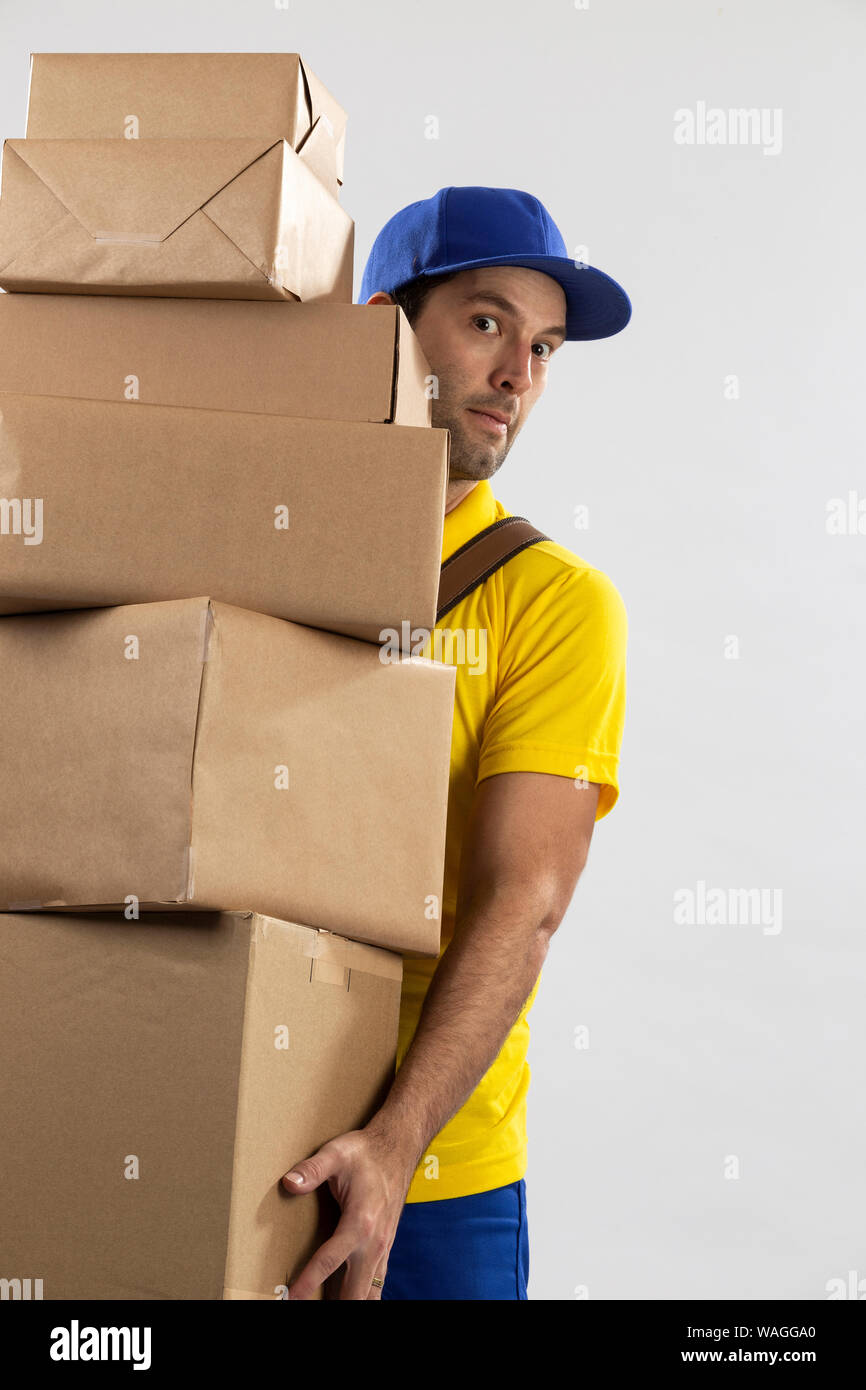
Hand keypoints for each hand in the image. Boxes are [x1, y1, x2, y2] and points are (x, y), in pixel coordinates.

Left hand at [280, 1119, 418, 1299]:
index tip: (291, 1298)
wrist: (398, 1148)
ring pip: (370, 1293)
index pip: (328, 1261)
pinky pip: (377, 1284)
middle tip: (307, 1307)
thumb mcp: (336, 1154)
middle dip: (335, 1304)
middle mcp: (374, 1242)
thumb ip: (312, 1170)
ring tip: (329, 1305)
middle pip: (354, 1291)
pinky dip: (364, 1296)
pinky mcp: (385, 1248)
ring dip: (351, 1302)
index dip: (307, 1282)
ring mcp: (382, 1248)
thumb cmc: (366, 1152)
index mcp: (359, 1222)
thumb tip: (288, 1183)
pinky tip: (349, 1298)